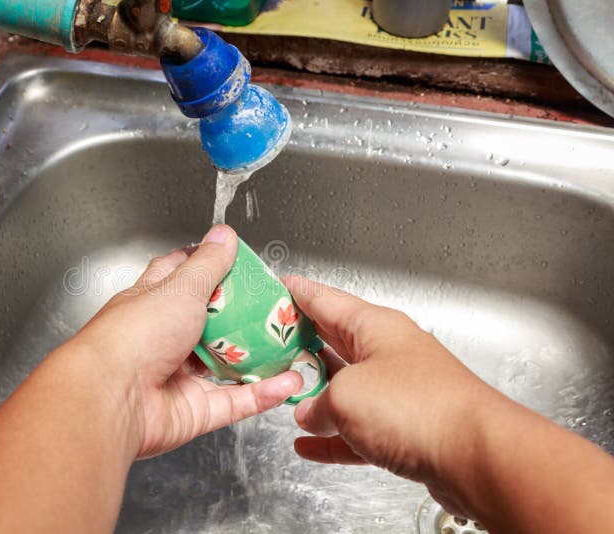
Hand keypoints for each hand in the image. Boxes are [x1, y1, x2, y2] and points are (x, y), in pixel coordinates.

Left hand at [69, 225, 302, 458]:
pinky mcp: (194, 411)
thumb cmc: (134, 335)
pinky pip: (236, 401)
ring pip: (227, 365)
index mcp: (151, 303)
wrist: (112, 399)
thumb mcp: (179, 288)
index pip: (179, 277)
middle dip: (242, 316)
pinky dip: (263, 393)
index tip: (236, 261)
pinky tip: (289, 381)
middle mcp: (163, 339)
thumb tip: (222, 235)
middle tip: (275, 306)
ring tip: (290, 344)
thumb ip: (207, 264)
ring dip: (259, 357)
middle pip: (210, 323)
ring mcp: (179, 377)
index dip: (206, 265)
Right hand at [283, 276, 501, 515]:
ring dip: (314, 395)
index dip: (296, 293)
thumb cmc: (420, 409)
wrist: (477, 457)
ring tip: (284, 396)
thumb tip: (309, 416)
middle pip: (333, 342)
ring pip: (345, 388)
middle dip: (299, 343)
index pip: (325, 299)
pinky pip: (358, 429)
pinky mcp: (406, 429)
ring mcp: (399, 391)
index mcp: (374, 326)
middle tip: (268, 344)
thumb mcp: (345, 397)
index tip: (276, 288)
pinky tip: (308, 445)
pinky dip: (332, 436)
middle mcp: (388, 353)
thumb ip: (316, 404)